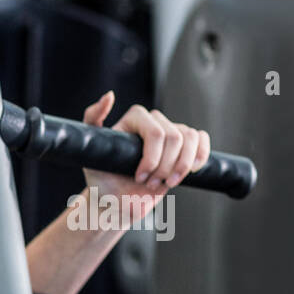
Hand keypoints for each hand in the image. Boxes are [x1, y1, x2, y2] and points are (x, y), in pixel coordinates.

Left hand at [80, 92, 209, 226]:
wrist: (118, 198)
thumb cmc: (103, 177)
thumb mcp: (91, 152)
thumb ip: (92, 120)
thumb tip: (109, 95)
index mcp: (135, 118)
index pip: (156, 132)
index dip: (152, 158)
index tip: (139, 177)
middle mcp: (155, 121)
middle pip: (175, 138)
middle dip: (164, 167)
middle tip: (148, 183)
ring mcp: (171, 131)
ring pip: (191, 139)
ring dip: (180, 167)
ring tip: (163, 183)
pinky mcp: (185, 144)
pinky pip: (202, 140)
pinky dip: (199, 158)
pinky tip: (188, 172)